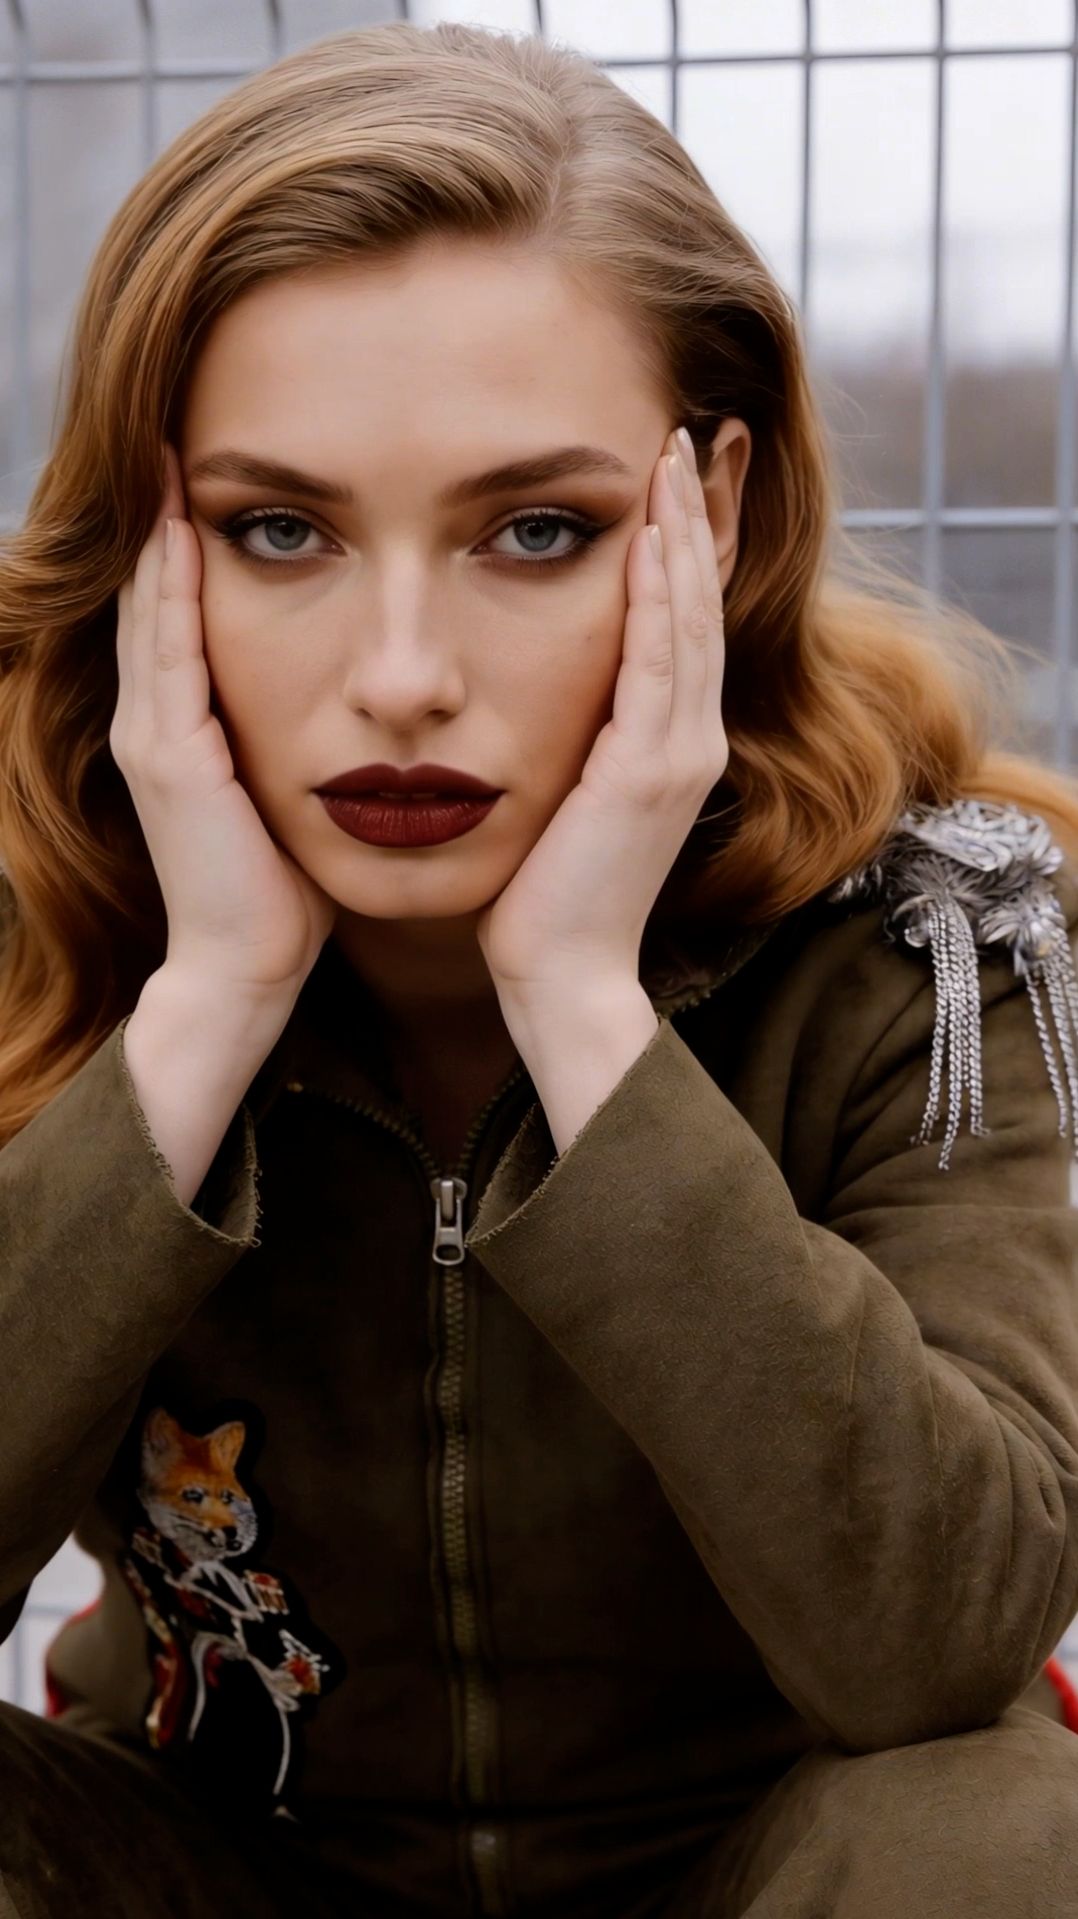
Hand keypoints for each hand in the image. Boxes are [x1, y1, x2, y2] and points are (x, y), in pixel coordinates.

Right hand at [110, 443, 337, 1004]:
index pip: (181, 613)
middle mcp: (157, 721)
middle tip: (174, 436)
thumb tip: (354, 697)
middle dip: (163, 517)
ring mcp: (155, 737)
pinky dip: (169, 589)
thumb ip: (299, 739)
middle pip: (153, 594)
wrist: (247, 968)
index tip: (209, 472)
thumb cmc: (282, 891)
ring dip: (159, 532)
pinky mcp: (170, 759)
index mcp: (187, 727)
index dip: (188, 542)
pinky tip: (181, 534)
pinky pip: (166, 653)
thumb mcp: (290, 795)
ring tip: (168, 458)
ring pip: (149, 610)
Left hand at [475, 425, 727, 1005]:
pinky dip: (657, 597)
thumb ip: (577, 739)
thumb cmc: (548, 897)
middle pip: (699, 604)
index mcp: (672, 744)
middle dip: (692, 517)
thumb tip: (540, 686)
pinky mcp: (648, 773)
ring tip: (673, 457)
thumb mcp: (569, 797)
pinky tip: (646, 539)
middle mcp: (691, 739)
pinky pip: (656, 665)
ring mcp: (678, 755)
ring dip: (681, 534)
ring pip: (687, 620)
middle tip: (687, 435)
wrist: (562, 975)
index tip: (668, 477)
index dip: (682, 548)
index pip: (682, 623)